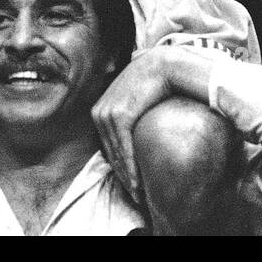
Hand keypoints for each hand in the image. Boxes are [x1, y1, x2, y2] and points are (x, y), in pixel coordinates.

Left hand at [91, 50, 176, 205]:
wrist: (162, 65)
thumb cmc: (153, 81)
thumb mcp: (133, 98)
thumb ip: (129, 111)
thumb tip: (135, 125)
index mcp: (99, 110)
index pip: (106, 146)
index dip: (117, 166)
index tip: (129, 182)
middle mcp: (99, 112)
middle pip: (109, 153)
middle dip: (121, 176)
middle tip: (134, 195)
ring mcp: (107, 114)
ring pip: (116, 154)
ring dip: (127, 177)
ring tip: (138, 195)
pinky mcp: (120, 116)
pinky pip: (124, 149)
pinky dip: (130, 168)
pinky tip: (138, 183)